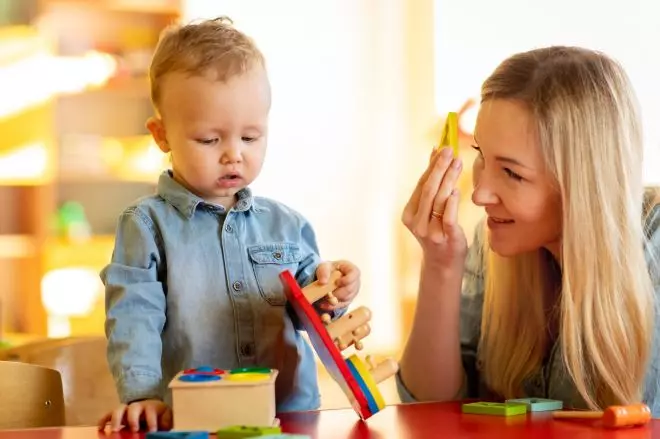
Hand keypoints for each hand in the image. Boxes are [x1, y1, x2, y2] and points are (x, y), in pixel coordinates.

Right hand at [98, 399, 171, 432]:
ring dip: (116, 418)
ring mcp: (126, 410)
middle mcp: (138, 406)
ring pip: (119, 409)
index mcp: (152, 407)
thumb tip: (169, 428)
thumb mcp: (166, 419)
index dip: (151, 421)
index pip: (151, 411)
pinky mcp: (118, 414)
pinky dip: (103, 420)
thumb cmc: (159, 417)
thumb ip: (167, 422)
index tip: (152, 431)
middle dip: (133, 418)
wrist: (151, 410)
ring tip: (114, 430)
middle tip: (134, 429)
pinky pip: (108, 414)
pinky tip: (100, 429)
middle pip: (134, 408)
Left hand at [315, 260, 359, 309]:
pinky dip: (332, 306)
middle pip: (350, 289)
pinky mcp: (348, 300)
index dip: (346, 280)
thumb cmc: (328, 270)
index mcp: (351, 269)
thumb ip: (323, 272)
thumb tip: (323, 282)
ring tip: (324, 297)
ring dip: (334, 299)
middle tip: (328, 292)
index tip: (336, 282)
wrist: (327, 278)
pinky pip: (342, 305)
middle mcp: (355, 281)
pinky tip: (323, 304)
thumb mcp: (324, 267)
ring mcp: (353, 291)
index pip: (354, 274)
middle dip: (338, 292)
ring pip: (346, 298)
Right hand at [402, 146, 466, 266]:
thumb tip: (434, 152)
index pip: (421, 184)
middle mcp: (416, 222)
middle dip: (439, 168)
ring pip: (439, 200)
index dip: (432, 166)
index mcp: (409, 214)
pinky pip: (448, 217)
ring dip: (449, 179)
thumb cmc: (438, 232)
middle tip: (450, 151)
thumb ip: (431, 184)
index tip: (442, 149)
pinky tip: (456, 190)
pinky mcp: (446, 238)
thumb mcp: (430, 210)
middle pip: (428, 189)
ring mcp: (430, 231)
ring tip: (458, 163)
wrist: (443, 264)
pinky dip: (451, 203)